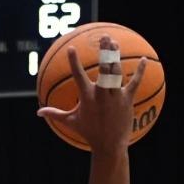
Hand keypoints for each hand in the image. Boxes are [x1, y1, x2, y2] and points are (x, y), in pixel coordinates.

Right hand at [36, 36, 148, 151]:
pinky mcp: (127, 100)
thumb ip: (55, 114)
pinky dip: (140, 71)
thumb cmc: (89, 132)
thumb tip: (38, 112)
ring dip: (116, 56)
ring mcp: (116, 96)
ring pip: (117, 72)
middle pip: (104, 68)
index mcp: (87, 97)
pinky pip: (135, 83)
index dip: (74, 62)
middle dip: (105, 52)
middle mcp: (102, 94)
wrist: (109, 146)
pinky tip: (145, 59)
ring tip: (115, 42)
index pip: (78, 76)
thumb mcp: (71, 121)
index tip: (71, 48)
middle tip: (105, 37)